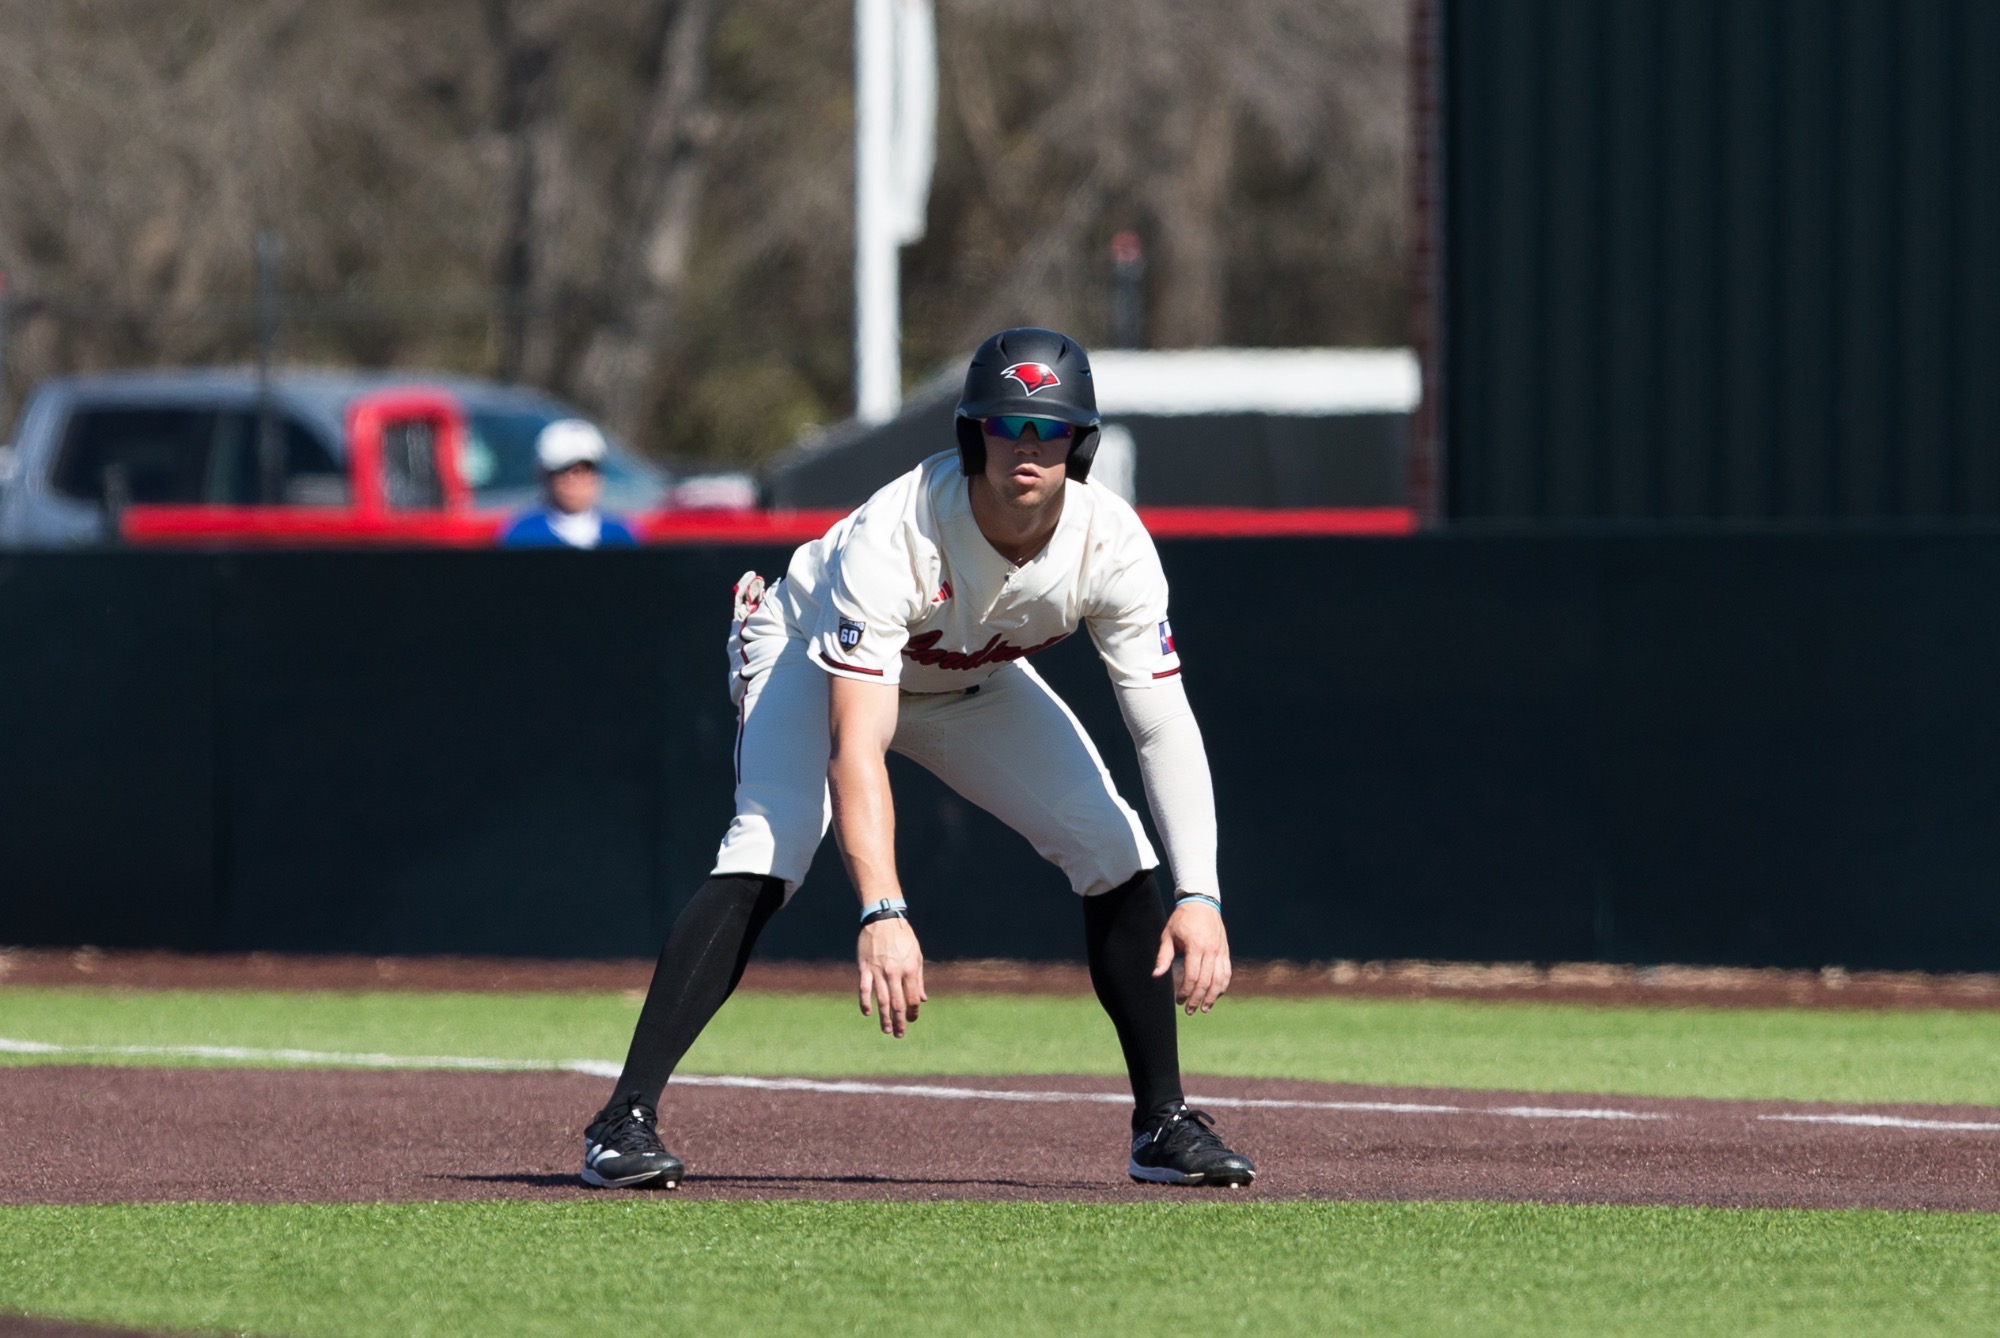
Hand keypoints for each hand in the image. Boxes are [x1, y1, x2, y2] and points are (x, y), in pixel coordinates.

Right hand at [857, 917, 926, 1037]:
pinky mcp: (864, 968)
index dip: (913, 1013)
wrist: (883, 920)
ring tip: (886, 1030)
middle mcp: (894, 973)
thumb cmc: (903, 937)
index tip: (912, 1020)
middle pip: (897, 1004)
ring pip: (881, 1000)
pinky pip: (864, 989)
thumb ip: (919, 979)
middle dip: (899, 1021)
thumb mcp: (917, 955)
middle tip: (899, 1034)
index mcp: (909, 970)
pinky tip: (867, 1013)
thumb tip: (923, 999)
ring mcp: (878, 971)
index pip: (912, 998)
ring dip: (884, 1017)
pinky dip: (865, 1002)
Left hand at [1152, 899, 1231, 1013]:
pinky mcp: (1226, 951)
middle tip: (1190, 1010)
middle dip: (1197, 999)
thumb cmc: (1181, 919)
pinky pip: (1227, 972)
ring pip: (1220, 980)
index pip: (1192, 976)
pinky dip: (1222, 986)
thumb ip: (1163, 957)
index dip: (1186, 992)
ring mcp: (1221, 951)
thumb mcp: (1168, 935)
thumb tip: (1156, 976)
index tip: (1179, 1001)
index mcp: (1196, 946)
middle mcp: (1211, 950)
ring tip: (1204, 1008)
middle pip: (1206, 982)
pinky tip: (1215, 995)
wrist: (1202, 902)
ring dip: (1212, 997)